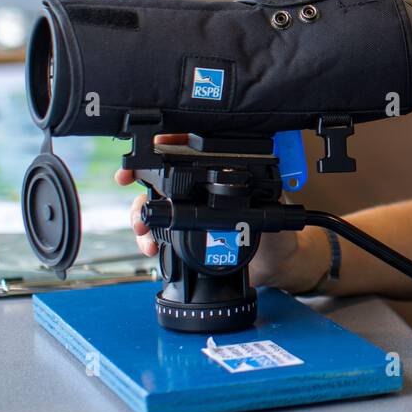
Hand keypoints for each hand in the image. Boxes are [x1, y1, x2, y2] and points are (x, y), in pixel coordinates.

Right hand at [116, 133, 305, 289]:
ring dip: (140, 215)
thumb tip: (247, 182)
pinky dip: (148, 239)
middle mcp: (202, 191)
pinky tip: (151, 247)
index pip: (188, 151)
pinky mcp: (185, 237)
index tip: (146, 153)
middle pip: (161, 178)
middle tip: (132, 189)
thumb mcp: (273, 208)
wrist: (276, 266)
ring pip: (153, 205)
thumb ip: (262, 194)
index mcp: (221, 175)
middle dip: (141, 184)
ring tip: (144, 228)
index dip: (164, 146)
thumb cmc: (279, 233)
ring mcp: (190, 213)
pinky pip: (158, 233)